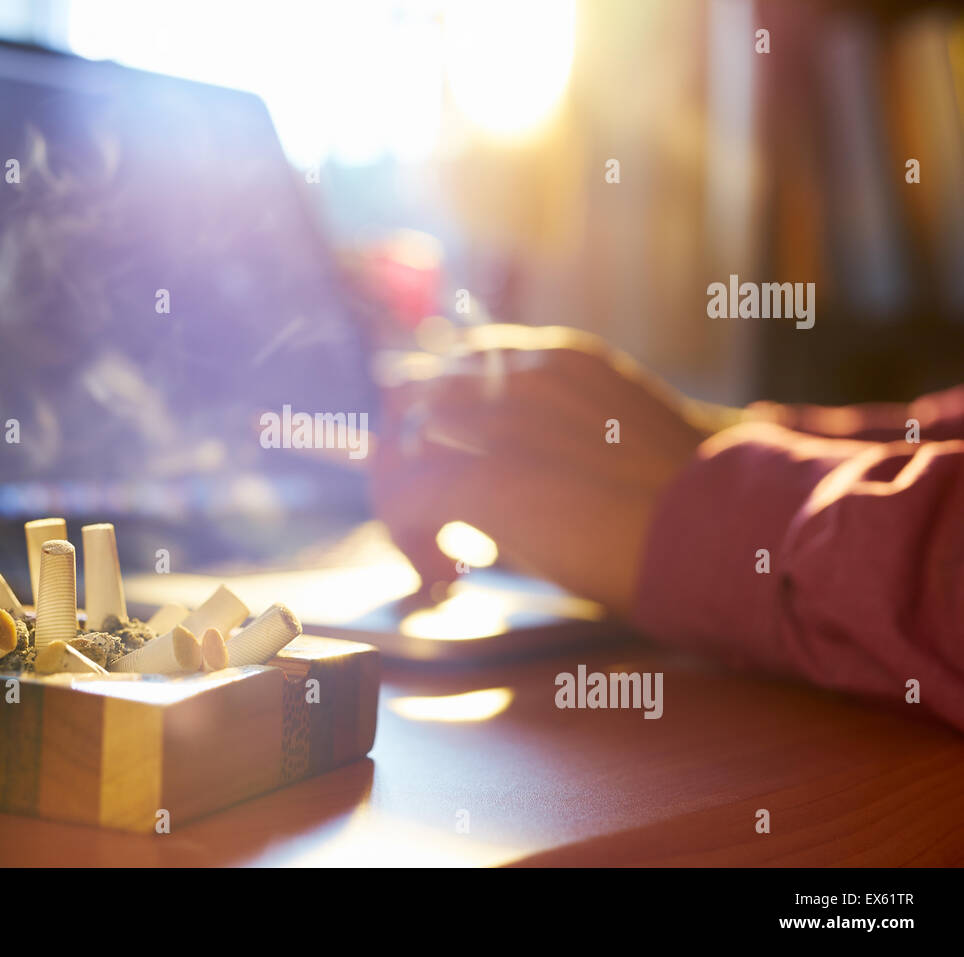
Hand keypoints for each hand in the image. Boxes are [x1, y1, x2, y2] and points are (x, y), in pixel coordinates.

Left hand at [371, 326, 730, 616]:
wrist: (722, 528)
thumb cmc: (686, 502)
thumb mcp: (611, 444)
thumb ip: (551, 446)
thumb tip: (502, 499)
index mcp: (553, 359)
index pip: (453, 363)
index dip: (435, 421)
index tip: (447, 472)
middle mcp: (517, 374)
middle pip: (408, 396)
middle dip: (404, 459)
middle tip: (428, 521)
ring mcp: (500, 419)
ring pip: (396, 444)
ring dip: (402, 501)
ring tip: (438, 555)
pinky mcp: (487, 476)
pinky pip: (406, 498)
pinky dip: (409, 540)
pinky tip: (444, 575)